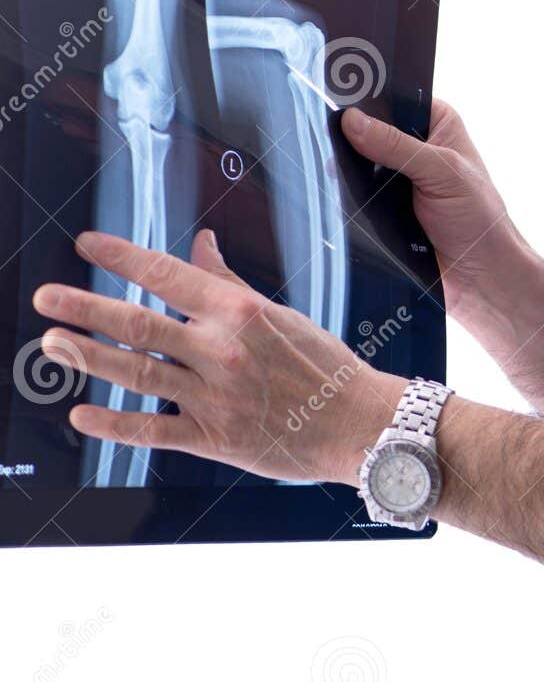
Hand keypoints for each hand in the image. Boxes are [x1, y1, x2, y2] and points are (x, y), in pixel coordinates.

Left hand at [32, 229, 405, 485]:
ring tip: (52, 343)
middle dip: (85, 308)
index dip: (123, 257)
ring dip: (88, 357)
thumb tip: (200, 244)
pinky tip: (83, 414)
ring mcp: (215, 395)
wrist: (359, 423)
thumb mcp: (281, 314)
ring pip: (137, 373)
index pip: (169, 275)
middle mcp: (223, 350)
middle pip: (139, 325)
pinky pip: (152, 430)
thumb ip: (229, 282)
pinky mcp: (213, 436)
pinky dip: (114, 424)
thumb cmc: (324, 366)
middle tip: (47, 296)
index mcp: (240, 312)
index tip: (88, 244)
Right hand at [341, 97, 518, 319]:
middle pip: (369, 129)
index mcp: (438, 123)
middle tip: (320, 135)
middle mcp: (417, 145)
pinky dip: (345, 196)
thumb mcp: (442, 173)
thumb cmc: (479, 220)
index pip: (394, 96)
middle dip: (350, 136)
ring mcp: (398, 177)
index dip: (367, 96)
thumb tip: (352, 120)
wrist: (481, 279)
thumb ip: (398, 146)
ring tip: (320, 167)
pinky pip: (355, 194)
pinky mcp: (383, 208)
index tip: (336, 97)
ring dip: (345, 170)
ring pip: (358, 163)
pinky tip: (328, 196)